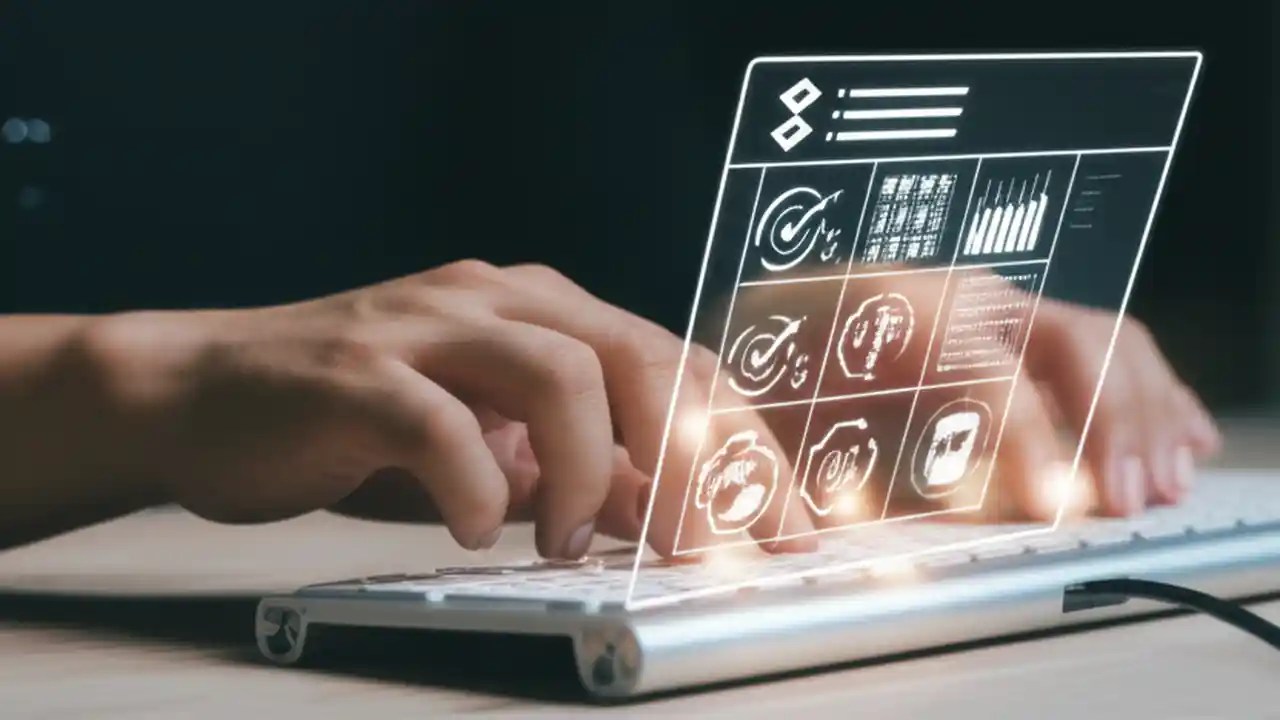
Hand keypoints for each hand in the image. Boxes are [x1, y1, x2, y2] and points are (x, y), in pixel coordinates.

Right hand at [81, 261, 817, 558]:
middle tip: (699, 551)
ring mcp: (425, 326)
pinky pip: (439, 420)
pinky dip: (475, 485)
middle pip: (640, 357)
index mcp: (542, 311)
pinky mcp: (354, 370)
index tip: (782, 530)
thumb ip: (579, 469)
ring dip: (585, 471)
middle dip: (693, 463)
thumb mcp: (492, 447)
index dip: (741, 449)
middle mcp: (496, 300)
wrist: (204, 391)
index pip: (677, 364)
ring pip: (559, 370)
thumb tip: (666, 514)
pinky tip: (476, 529)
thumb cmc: (355, 420)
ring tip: (565, 543)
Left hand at [727, 266, 1220, 524]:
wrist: (765, 312)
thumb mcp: (775, 407)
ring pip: (1102, 340)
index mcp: (895, 307)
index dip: (1025, 438)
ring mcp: (997, 306)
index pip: (988, 369)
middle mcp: (960, 296)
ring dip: (1147, 414)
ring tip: (1166, 484)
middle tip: (1132, 499)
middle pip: (1071, 342)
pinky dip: (1150, 394)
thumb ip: (812, 458)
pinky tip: (1181, 438)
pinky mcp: (1017, 328)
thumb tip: (846, 517)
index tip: (1051, 502)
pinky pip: (1103, 347)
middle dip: (1114, 422)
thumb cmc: (770, 363)